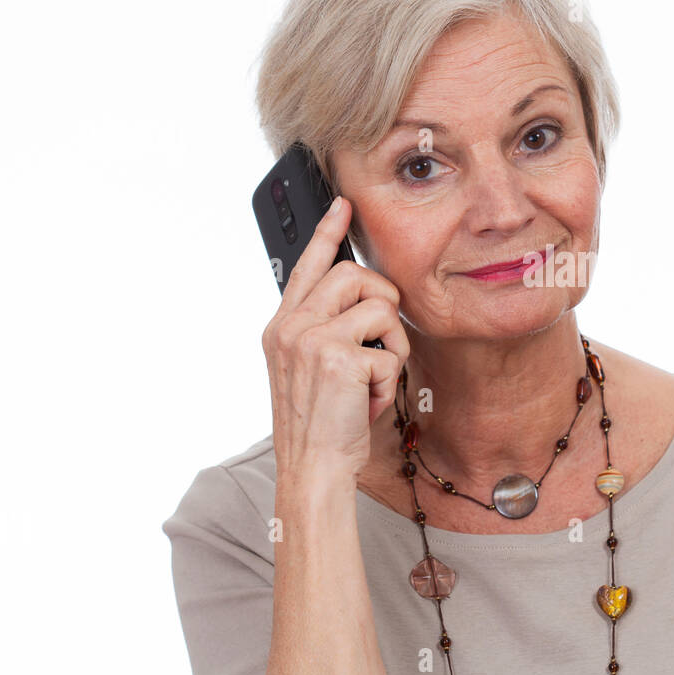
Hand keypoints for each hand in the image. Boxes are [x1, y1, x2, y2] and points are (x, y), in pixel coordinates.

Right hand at [261, 195, 409, 499]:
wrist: (312, 468)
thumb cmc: (322, 426)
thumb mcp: (312, 371)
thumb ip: (325, 332)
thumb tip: (364, 299)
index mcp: (281, 328)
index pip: (306, 266)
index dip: (328, 233)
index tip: (343, 205)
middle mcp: (289, 327)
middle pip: (352, 274)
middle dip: (383, 300)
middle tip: (383, 341)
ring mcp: (309, 340)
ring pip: (379, 305)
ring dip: (391, 347)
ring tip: (374, 380)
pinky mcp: (336, 358)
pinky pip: (390, 347)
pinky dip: (390, 379)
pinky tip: (369, 402)